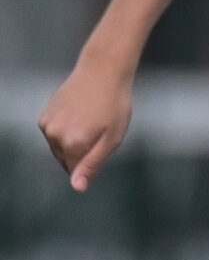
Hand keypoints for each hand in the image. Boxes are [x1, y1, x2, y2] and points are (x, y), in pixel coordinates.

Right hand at [40, 61, 134, 191]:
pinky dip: (65, 132)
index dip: (92, 163)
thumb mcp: (112, 139)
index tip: (102, 146)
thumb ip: (92, 165)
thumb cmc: (114, 105)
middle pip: (67, 161)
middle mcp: (54, 136)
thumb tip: (77, 188)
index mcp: (72, 144)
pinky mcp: (44, 116)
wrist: (101, 72)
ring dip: (73, 143)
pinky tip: (80, 116)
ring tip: (91, 123)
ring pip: (59, 148)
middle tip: (99, 133)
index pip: (76, 171)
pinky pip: (54, 135)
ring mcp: (46, 125)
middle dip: (82, 154)